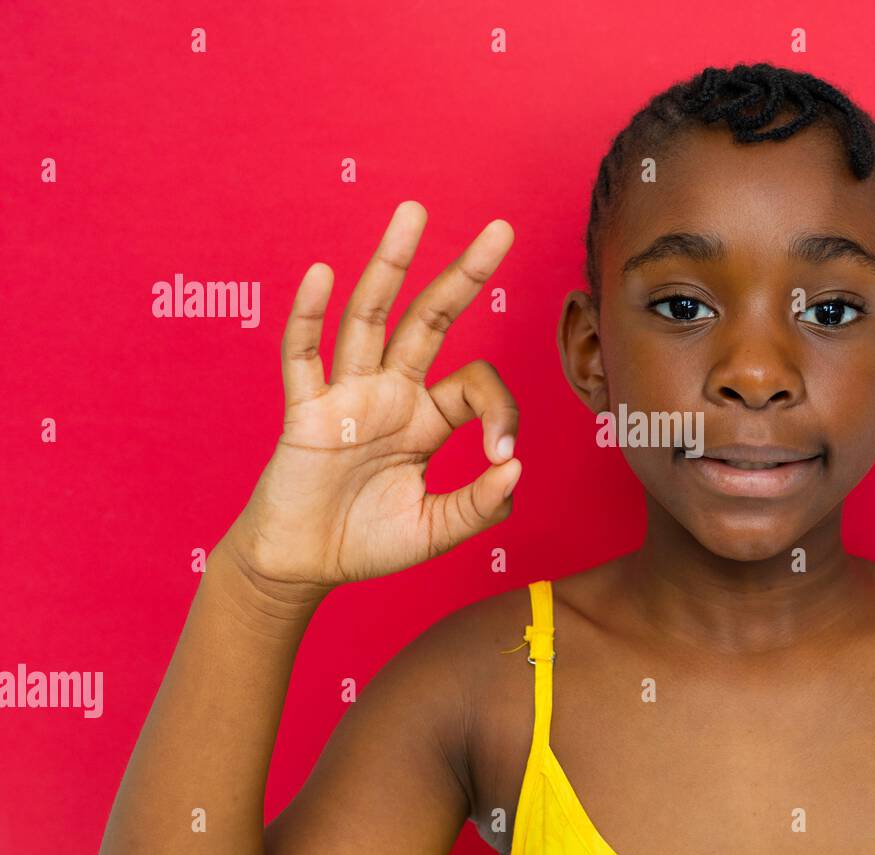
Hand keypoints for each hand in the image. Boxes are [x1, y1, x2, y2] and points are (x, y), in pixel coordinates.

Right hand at [224, 202, 521, 593]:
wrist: (303, 566)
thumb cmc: (367, 542)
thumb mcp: (436, 530)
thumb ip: (480, 505)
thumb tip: (517, 469)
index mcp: (428, 416)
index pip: (476, 383)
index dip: (502, 411)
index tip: (503, 456)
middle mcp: (391, 392)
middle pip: (431, 318)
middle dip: (465, 274)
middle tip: (501, 229)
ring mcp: (348, 395)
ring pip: (370, 317)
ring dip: (391, 265)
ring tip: (414, 213)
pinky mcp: (307, 413)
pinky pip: (304, 357)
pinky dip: (309, 316)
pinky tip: (323, 274)